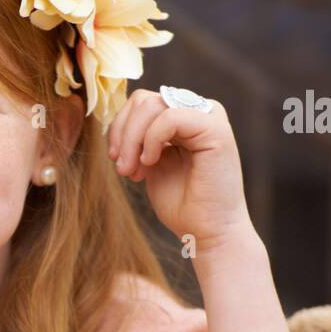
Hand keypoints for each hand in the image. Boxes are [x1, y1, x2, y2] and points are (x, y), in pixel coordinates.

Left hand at [106, 88, 253, 247]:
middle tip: (122, 168)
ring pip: (152, 105)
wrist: (205, 231)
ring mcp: (209, 117)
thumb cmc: (181, 202)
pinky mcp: (215, 130)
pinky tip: (150, 163)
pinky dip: (151, 140)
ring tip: (132, 171)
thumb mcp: (150, 161)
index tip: (118, 161)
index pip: (141, 102)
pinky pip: (170, 117)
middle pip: (143, 100)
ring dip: (132, 139)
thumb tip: (115, 119)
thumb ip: (139, 137)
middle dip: (123, 134)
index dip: (120, 128)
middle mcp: (198, 111)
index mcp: (183, 117)